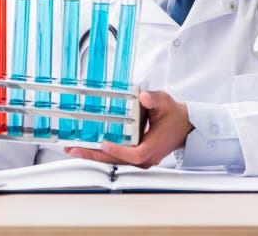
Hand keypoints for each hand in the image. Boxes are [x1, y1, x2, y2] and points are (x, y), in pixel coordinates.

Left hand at [64, 90, 192, 168]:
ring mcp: (140, 159)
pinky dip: (101, 154)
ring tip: (74, 150)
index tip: (104, 144)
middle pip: (118, 161)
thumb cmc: (173, 115)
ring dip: (94, 156)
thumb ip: (154, 99)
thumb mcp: (165, 102)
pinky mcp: (135, 156)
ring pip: (114, 161)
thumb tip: (144, 97)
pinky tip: (87, 148)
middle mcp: (146, 157)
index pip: (135, 153)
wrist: (183, 126)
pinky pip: (116, 158)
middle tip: (76, 150)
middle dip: (95, 155)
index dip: (119, 151)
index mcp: (154, 146)